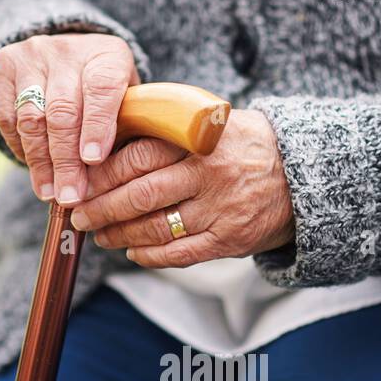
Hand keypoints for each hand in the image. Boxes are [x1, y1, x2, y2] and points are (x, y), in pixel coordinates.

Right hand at [0, 33, 137, 205]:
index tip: (93, 160)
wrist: (66, 55)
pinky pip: (7, 117)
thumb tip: (108, 182)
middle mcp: (67, 50)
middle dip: (66, 160)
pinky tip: (33, 169)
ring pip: (32, 117)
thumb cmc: (104, 92)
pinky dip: (20, 148)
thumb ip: (121, 131)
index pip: (101, 88)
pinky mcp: (3, 67)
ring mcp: (31, 55)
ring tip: (49, 193)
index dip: (97, 125)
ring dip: (40, 162)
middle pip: (63, 110)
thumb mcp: (125, 101)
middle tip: (70, 196)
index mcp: (108, 54)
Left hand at [69, 109, 294, 267]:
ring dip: (120, 234)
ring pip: (156, 228)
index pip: (137, 157)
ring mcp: (220, 209)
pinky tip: (132, 251)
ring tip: (100, 234)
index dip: (102, 174)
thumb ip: (165, 130)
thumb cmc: (239, 146)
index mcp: (196, 141)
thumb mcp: (207, 124)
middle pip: (140, 195)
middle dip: (102, 208)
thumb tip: (103, 144)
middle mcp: (208, 174)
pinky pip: (179, 254)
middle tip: (79, 215)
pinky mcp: (230, 240)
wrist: (301, 175)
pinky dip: (149, 256)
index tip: (79, 182)